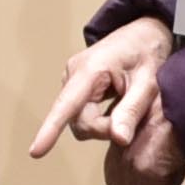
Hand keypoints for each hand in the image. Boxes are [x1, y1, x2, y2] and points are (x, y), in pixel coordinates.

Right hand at [37, 21, 182, 184]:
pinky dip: (99, 117)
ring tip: (125, 106)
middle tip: (129, 122)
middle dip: (102, 128)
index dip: (51, 129)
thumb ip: (132, 110)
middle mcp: (73, 73)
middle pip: (78, 120)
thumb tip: (118, 139)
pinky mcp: (75, 86)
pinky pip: (81, 113)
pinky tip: (116, 105)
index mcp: (90, 69)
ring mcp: (71, 79)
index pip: (67, 104)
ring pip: (79, 119)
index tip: (36, 151)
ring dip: (102, 123)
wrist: (144, 33)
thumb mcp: (149, 83)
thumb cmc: (148, 53)